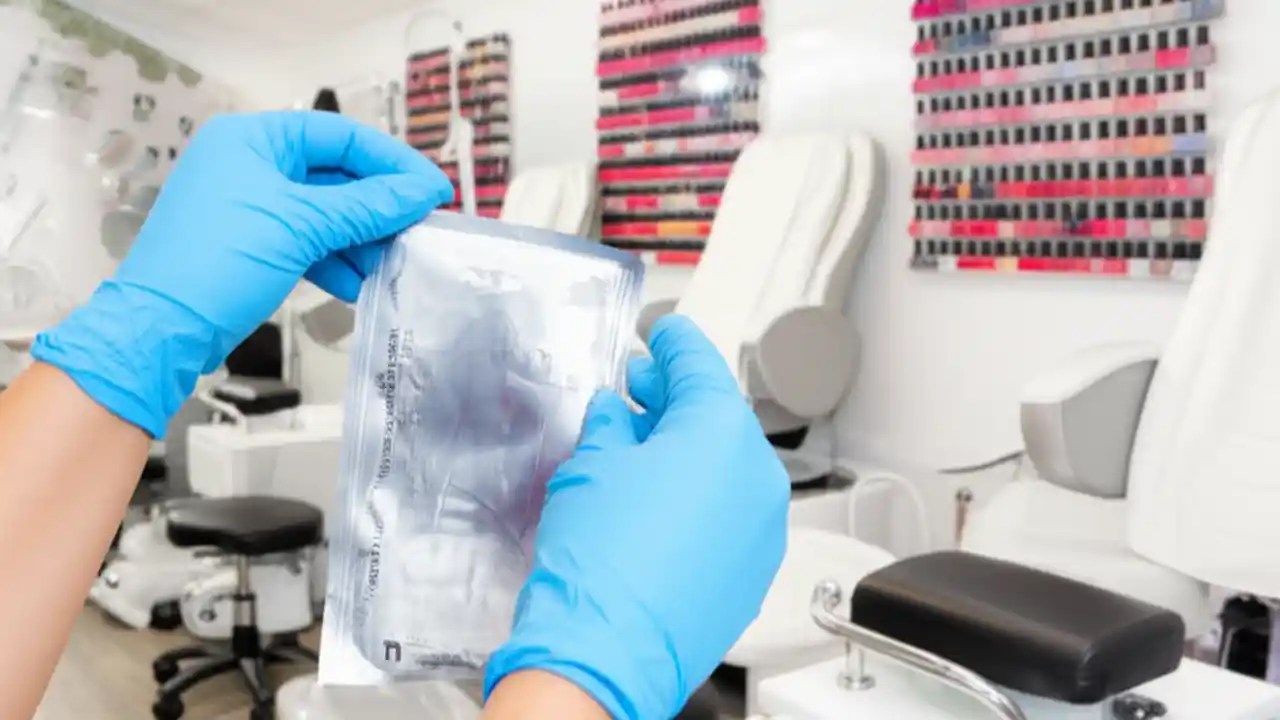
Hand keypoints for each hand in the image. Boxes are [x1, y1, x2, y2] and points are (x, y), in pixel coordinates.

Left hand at [32, 111, 452, 436]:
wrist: (159, 331)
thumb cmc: (220, 262)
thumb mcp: (302, 227)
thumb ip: (367, 207)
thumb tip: (424, 192)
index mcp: (253, 139)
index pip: (340, 135)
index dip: (392, 162)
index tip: (434, 191)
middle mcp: (250, 163)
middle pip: (336, 175)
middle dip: (377, 207)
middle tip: (419, 231)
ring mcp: (250, 205)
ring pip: (326, 213)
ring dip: (361, 239)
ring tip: (391, 264)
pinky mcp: (253, 244)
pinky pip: (308, 241)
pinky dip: (336, 260)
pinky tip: (359, 284)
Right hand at [484, 315, 789, 718]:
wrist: (607, 653)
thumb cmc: (600, 566)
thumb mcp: (592, 466)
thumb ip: (610, 425)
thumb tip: (614, 415)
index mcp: (724, 434)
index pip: (700, 367)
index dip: (675, 344)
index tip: (665, 333)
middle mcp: (757, 477)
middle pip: (718, 418)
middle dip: (676, 399)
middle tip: (641, 386)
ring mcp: (762, 528)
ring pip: (726, 468)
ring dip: (687, 450)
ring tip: (640, 446)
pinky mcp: (752, 569)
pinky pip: (728, 513)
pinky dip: (698, 496)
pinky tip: (658, 500)